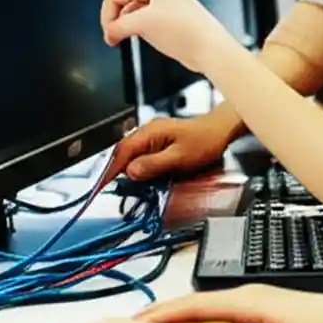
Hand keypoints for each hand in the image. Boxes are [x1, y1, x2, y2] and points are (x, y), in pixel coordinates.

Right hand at [70, 0, 237, 73]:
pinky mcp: (161, 16)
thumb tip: (110, 32)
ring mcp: (158, 1)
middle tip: (111, 36)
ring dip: (119, 26)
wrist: (209, 49)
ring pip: (124, 10)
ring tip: (119, 40)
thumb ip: (118, 26)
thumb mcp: (144, 24)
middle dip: (110, 16)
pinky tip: (133, 38)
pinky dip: (129, 29)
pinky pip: (135, 18)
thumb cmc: (186, 30)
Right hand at [111, 114, 234, 181]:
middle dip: (119, 173)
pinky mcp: (160, 142)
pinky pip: (143, 156)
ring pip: (133, 156)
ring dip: (132, 172)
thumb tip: (131, 172)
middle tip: (119, 192)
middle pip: (124, 154)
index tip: (101, 187)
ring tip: (133, 188)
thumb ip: (153, 164)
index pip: (121, 153)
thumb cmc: (204, 140)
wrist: (221, 130)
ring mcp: (153, 137)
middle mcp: (148, 133)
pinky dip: (141, 168)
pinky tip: (146, 178)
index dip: (110, 171)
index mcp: (149, 133)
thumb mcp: (179, 157)